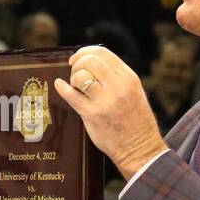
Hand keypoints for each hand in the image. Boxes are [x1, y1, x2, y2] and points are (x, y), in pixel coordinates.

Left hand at [54, 46, 167, 179]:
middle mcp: (118, 86)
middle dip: (77, 63)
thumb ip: (116, 77)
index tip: (77, 58)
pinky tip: (59, 85)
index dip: (85, 51)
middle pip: (89, 61)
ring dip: (73, 79)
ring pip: (80, 76)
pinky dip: (62, 88)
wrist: (140, 148)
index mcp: (129, 78)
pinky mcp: (92, 115)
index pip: (102, 52)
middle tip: (75, 72)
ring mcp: (104, 101)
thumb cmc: (136, 120)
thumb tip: (92, 63)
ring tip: (76, 87)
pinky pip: (71, 96)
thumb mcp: (134, 91)